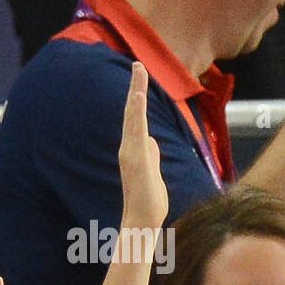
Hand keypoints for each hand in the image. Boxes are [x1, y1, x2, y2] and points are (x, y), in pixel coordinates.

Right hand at [118, 62, 167, 231]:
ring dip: (136, 93)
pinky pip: (136, 131)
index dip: (139, 98)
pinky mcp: (136, 158)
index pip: (138, 119)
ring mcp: (131, 152)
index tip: (141, 77)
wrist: (142, 221)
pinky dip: (135, 112)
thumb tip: (152, 142)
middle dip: (136, 87)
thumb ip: (152, 154)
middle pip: (133, 112)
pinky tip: (137, 97)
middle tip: (138, 64)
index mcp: (136, 149)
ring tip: (138, 71)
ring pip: (134, 117)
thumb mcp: (154, 171)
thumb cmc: (149, 201)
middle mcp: (130, 147)